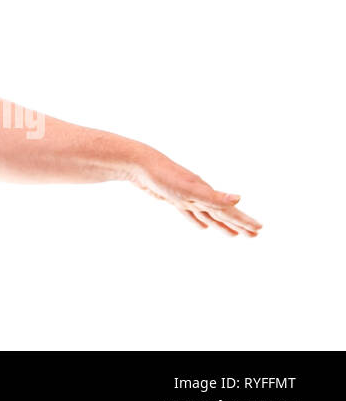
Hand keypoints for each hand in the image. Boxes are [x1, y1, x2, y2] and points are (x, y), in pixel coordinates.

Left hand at [127, 151, 261, 235]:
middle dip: (238, 225)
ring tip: (233, 236)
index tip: (260, 230)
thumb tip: (240, 198)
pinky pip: (190, 213)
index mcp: (205, 194)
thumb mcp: (190, 189)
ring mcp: (186, 196)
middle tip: (255, 236)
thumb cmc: (165, 176)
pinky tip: (202, 227)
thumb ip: (214, 197)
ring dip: (221, 225)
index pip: (229, 211)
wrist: (139, 164)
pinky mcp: (173, 198)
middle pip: (222, 214)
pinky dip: (197, 220)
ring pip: (208, 215)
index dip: (244, 221)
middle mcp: (199, 195)